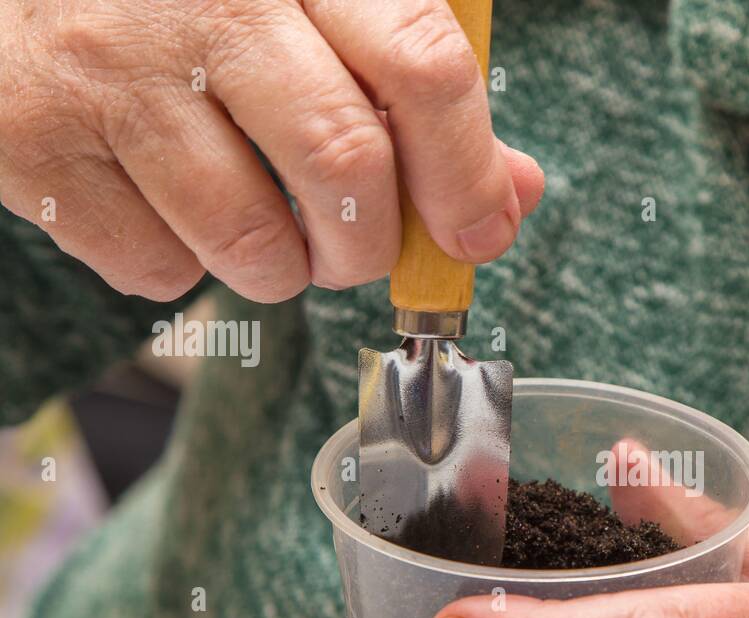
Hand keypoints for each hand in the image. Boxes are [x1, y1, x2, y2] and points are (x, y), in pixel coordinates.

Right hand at [0, 0, 542, 299]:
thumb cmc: (186, 5)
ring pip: (254, 243)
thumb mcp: (309, 11)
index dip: (467, 173)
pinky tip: (162, 204)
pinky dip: (182, 267)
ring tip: (254, 222)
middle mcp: (205, 2)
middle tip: (350, 244)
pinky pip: (159, 269)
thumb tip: (511, 194)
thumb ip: (414, 92)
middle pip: (349, 168)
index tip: (477, 232)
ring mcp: (112, 73)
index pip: (423, 65)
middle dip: (369, 244)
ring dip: (279, 269)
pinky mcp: (36, 144)